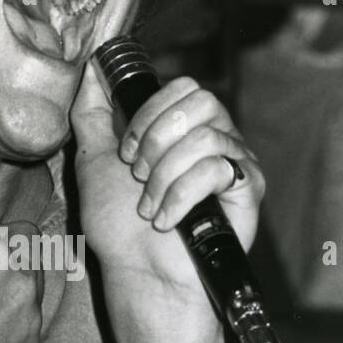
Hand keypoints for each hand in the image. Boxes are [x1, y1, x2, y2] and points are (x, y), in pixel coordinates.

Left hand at [70, 63, 263, 300]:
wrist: (140, 274)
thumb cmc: (120, 228)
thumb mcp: (93, 160)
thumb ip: (92, 112)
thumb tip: (93, 68)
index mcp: (183, 127)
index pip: (183, 86)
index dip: (148, 116)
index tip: (126, 154)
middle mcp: (214, 138)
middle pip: (201, 101)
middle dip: (158, 140)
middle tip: (140, 176)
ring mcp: (234, 162)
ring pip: (206, 137)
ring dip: (165, 177)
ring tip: (150, 207)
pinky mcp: (249, 189)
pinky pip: (218, 169)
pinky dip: (181, 196)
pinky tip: (168, 220)